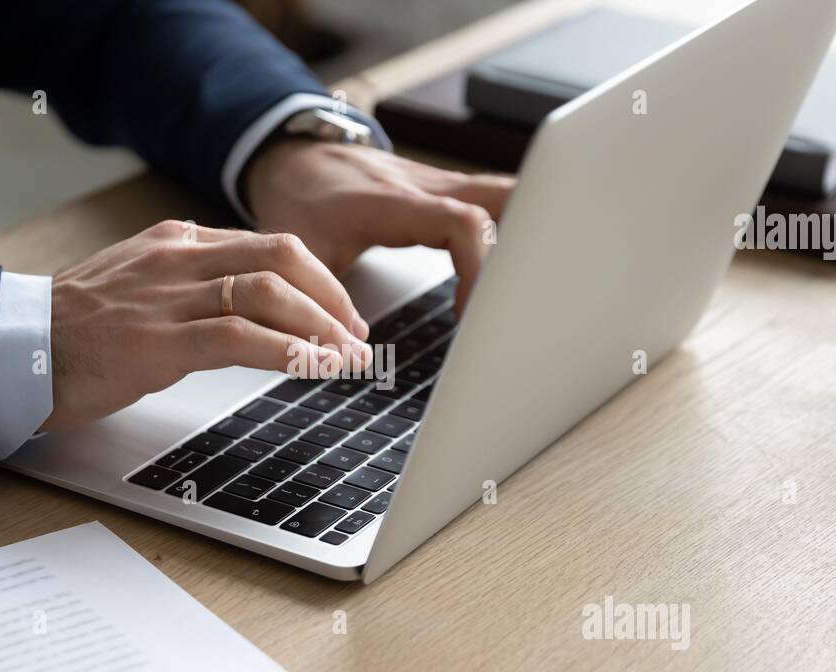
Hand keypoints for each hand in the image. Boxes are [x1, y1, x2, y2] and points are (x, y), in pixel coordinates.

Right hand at [41, 220, 370, 429]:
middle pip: (282, 257)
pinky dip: (289, 351)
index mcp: (176, 242)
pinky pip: (239, 336)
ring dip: (322, 328)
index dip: (318, 280)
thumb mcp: (137, 286)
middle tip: (358, 337)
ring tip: (348, 359)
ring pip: (269, 293)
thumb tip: (243, 298)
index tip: (342, 316)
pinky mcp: (157, 342)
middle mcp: (178, 259)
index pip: (268, 245)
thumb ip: (187, 282)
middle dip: (333, 298)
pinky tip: (314, 368)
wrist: (10, 350)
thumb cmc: (72, 330)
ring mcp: (167, 297)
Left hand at [244, 140, 514, 307]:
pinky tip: (523, 265)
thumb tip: (353, 351)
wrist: (297, 156)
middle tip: (525, 300)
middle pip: (506, 198)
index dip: (479, 270)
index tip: (469, 316)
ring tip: (537, 284)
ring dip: (532, 230)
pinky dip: (516, 227)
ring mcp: (444, 187)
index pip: (462, 224)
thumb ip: (322, 301)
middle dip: (530, 244)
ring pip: (509, 193)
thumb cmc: (300, 200)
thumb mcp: (300, 253)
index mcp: (395, 203)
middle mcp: (429, 188)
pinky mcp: (450, 193)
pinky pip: (497, 202)